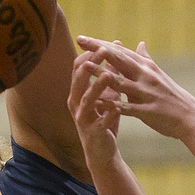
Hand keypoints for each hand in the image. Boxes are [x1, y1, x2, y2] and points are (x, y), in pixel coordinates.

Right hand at [68, 46, 128, 169]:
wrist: (103, 151)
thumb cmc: (104, 119)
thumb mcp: (108, 93)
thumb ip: (111, 72)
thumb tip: (116, 46)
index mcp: (78, 92)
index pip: (79, 68)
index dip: (90, 55)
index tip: (103, 43)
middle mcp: (76, 104)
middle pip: (79, 80)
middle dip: (90, 65)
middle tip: (103, 51)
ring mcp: (83, 119)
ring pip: (87, 100)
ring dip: (97, 87)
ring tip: (108, 75)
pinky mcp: (93, 133)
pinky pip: (100, 123)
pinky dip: (108, 115)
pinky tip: (117, 108)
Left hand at [74, 37, 194, 140]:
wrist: (191, 117)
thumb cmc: (172, 96)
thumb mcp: (158, 74)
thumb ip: (145, 59)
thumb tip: (140, 44)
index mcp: (146, 67)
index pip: (120, 51)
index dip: (100, 44)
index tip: (83, 38)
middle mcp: (146, 76)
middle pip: (118, 59)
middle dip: (98, 49)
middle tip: (79, 40)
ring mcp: (146, 93)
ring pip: (120, 82)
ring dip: (101, 74)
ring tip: (83, 67)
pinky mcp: (147, 111)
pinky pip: (126, 107)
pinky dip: (112, 105)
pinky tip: (97, 103)